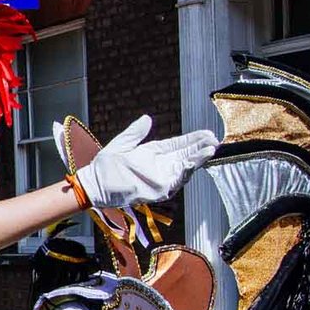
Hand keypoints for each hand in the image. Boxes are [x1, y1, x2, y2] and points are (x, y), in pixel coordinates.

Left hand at [71, 117, 219, 209]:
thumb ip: (135, 132)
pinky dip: (184, 174)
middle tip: (215, 141)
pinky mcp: (157, 191)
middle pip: (186, 155)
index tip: (207, 133)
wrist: (94, 184)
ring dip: (197, 160)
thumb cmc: (105, 166)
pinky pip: (174, 183)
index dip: (194, 139)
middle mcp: (160, 166)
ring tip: (209, 151)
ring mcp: (160, 178)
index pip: (179, 144)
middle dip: (201, 149)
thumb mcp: (122, 144)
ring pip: (185, 169)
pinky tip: (191, 164)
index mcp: (153, 153)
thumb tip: (147, 118)